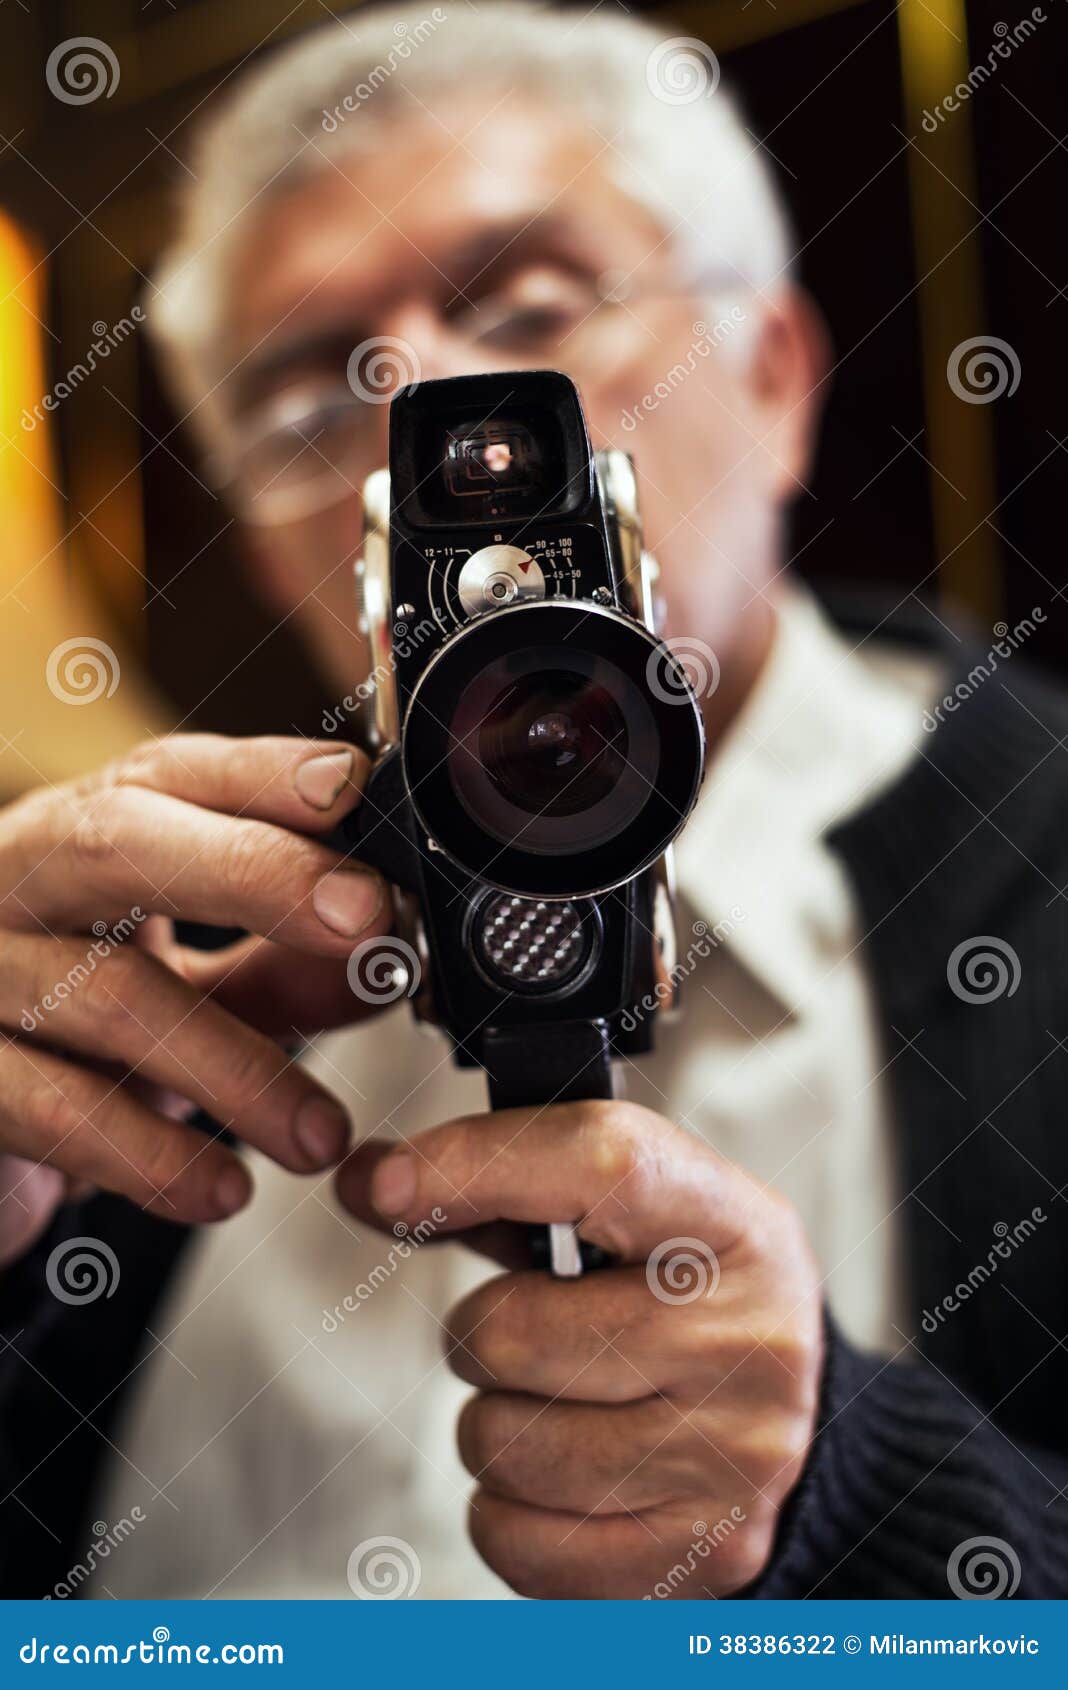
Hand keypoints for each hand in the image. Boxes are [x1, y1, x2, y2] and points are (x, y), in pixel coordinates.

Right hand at [0, 735, 389, 1225]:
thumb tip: (390, 960)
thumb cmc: (69, 1029)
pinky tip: (221, 1188)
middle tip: (365, 917)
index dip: (263, 776)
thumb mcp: (182, 983)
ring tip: (321, 1133)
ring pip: (106, 992)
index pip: (171, 775)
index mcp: (79, 834)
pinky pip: (55, 1109)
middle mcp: (15, 879)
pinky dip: (153, 1156)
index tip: (353, 791)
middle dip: (256, 872)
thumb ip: (277, 968)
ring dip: (238, 1068)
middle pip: (119, 840)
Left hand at [337, 1099, 823, 1598]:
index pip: (601, 1164)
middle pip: (514, 1330)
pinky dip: (510, 1512)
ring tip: (556, 1402)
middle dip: (480, 1334)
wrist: (808, 1433)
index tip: (390, 1184)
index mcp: (733, 1226)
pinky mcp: (701, 1553)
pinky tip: (564, 1477)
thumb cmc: (694, 1303)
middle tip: (524, 1332)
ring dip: (495, 1425)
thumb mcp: (639, 1215)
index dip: (475, 1166)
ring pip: (502, 1445)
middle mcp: (747, 1338)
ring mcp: (731, 1455)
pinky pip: (519, 1541)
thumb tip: (370, 1183)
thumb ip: (508, 1185)